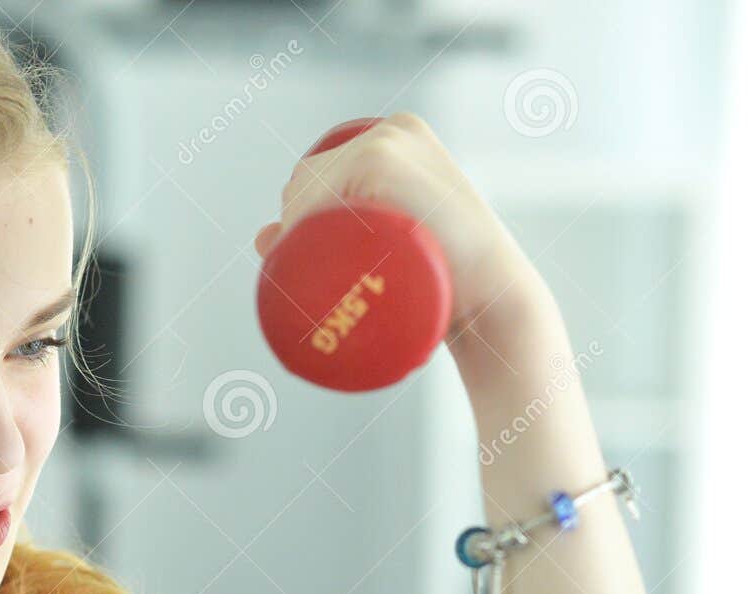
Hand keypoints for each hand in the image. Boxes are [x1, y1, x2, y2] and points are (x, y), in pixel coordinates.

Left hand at [252, 111, 542, 337]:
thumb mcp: (382, 249)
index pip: (313, 175)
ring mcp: (390, 141)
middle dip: (295, 228)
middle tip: (323, 277)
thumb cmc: (440, 284)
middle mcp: (392, 130)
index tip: (307, 265)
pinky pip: (322, 192)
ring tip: (332, 273)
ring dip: (300, 233)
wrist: (492, 302)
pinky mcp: (384, 162)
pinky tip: (321, 250)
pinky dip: (308, 224)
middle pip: (304, 180)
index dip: (297, 221)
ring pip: (307, 189)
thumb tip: (261, 237)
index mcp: (394, 138)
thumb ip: (328, 235)